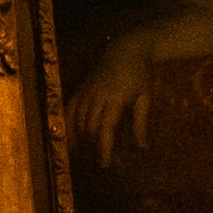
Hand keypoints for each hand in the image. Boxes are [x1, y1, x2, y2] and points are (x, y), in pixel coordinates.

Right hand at [71, 39, 177, 162]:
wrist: (126, 48)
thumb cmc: (140, 74)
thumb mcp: (145, 98)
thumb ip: (141, 124)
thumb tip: (141, 148)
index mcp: (116, 98)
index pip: (106, 128)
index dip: (104, 148)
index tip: (104, 164)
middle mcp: (97, 95)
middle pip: (89, 126)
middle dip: (91, 146)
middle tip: (95, 163)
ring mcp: (86, 90)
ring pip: (77, 120)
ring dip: (78, 139)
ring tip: (80, 157)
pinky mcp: (80, 88)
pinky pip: (69, 109)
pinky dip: (67, 124)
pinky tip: (67, 138)